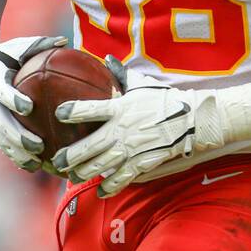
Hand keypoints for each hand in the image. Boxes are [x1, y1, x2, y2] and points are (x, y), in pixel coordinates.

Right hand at [0, 34, 68, 170]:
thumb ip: (41, 44)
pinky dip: (12, 154)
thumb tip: (66, 41)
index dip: (12, 99)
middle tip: (38, 146)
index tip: (28, 107)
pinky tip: (31, 166)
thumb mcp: (19, 46)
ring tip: (35, 163)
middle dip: (17, 135)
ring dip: (15, 151)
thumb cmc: (3, 54)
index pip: (0, 90)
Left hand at [53, 60, 250, 196]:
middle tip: (57, 161)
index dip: (71, 111)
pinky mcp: (142, 162)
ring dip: (84, 172)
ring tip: (74, 176)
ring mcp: (131, 148)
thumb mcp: (143, 85)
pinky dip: (109, 186)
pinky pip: (121, 178)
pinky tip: (101, 190)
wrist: (193, 119)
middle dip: (69, 156)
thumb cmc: (166, 100)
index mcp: (119, 107)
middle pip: (88, 146)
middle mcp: (121, 130)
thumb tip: (106, 60)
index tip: (58, 113)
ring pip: (100, 165)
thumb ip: (122, 75)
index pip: (88, 109)